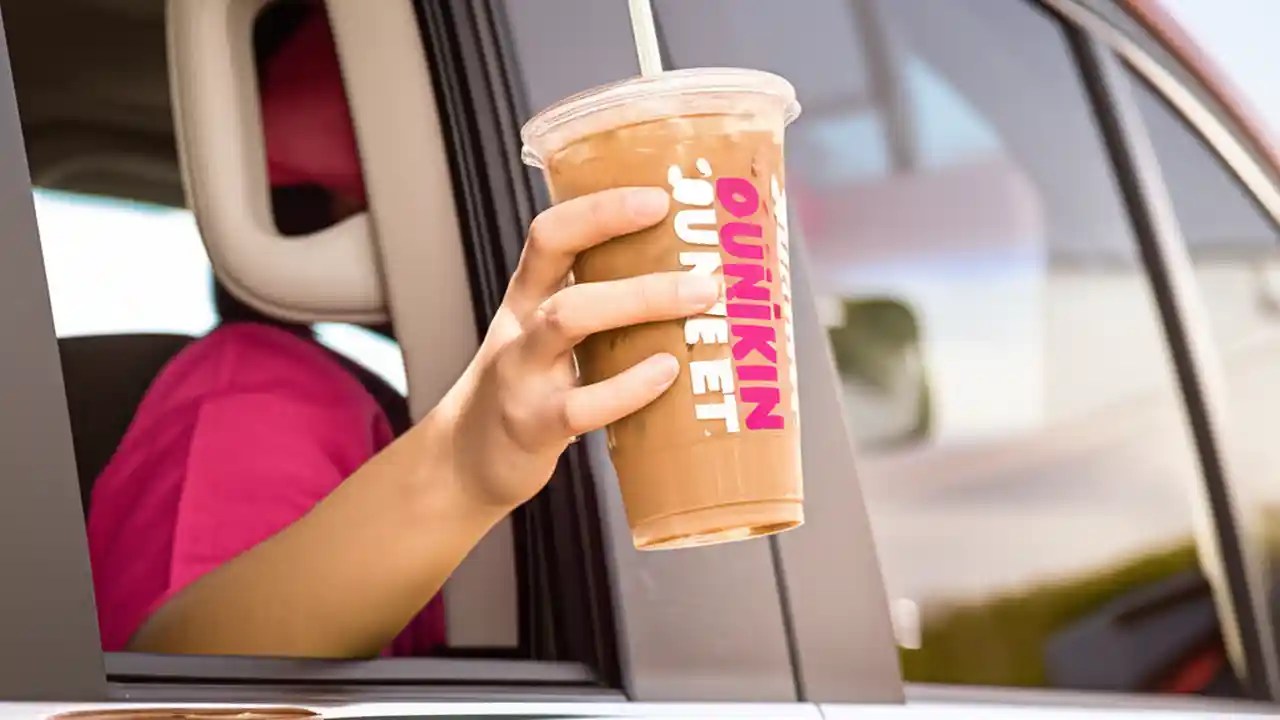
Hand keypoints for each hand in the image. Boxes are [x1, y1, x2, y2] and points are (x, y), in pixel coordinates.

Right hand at [435, 186, 720, 510]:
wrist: (468, 459)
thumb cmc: (532, 390)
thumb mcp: (551, 338)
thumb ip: (602, 309)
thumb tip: (696, 281)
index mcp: (527, 298)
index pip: (551, 234)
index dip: (602, 210)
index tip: (660, 198)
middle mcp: (519, 329)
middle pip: (568, 275)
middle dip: (636, 263)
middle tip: (704, 267)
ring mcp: (521, 376)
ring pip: (569, 320)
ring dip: (641, 302)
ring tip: (702, 301)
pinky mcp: (532, 426)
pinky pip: (580, 405)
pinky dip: (628, 387)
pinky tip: (667, 373)